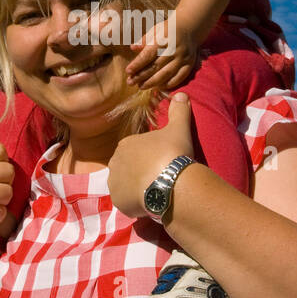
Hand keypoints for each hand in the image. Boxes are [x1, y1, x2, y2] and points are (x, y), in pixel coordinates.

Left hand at [107, 93, 194, 218]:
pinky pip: (126, 202)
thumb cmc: (172, 153)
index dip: (149, 156)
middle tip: (160, 177)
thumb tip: (182, 94)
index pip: (135, 150)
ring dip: (137, 188)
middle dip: (141, 172)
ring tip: (156, 191)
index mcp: (126, 144)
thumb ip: (179, 111)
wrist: (170, 183)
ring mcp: (115, 183)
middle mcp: (114, 162)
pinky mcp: (118, 202)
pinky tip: (151, 201)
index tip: (162, 162)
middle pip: (129, 168)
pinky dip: (136, 203)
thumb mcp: (179, 128)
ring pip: (126, 185)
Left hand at [125, 15, 198, 90]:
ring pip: (166, 74)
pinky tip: (157, 88)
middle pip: (156, 66)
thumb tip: (133, 48)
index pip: (149, 54)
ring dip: (152, 82)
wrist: (189, 28)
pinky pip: (178, 78)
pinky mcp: (189, 65)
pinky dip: (167, 84)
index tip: (128, 71)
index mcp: (165, 37)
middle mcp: (175, 48)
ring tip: (140, 86)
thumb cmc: (167, 30)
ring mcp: (184, 58)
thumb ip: (144, 40)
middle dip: (142, 76)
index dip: (138, 64)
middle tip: (130, 82)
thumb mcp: (155, 30)